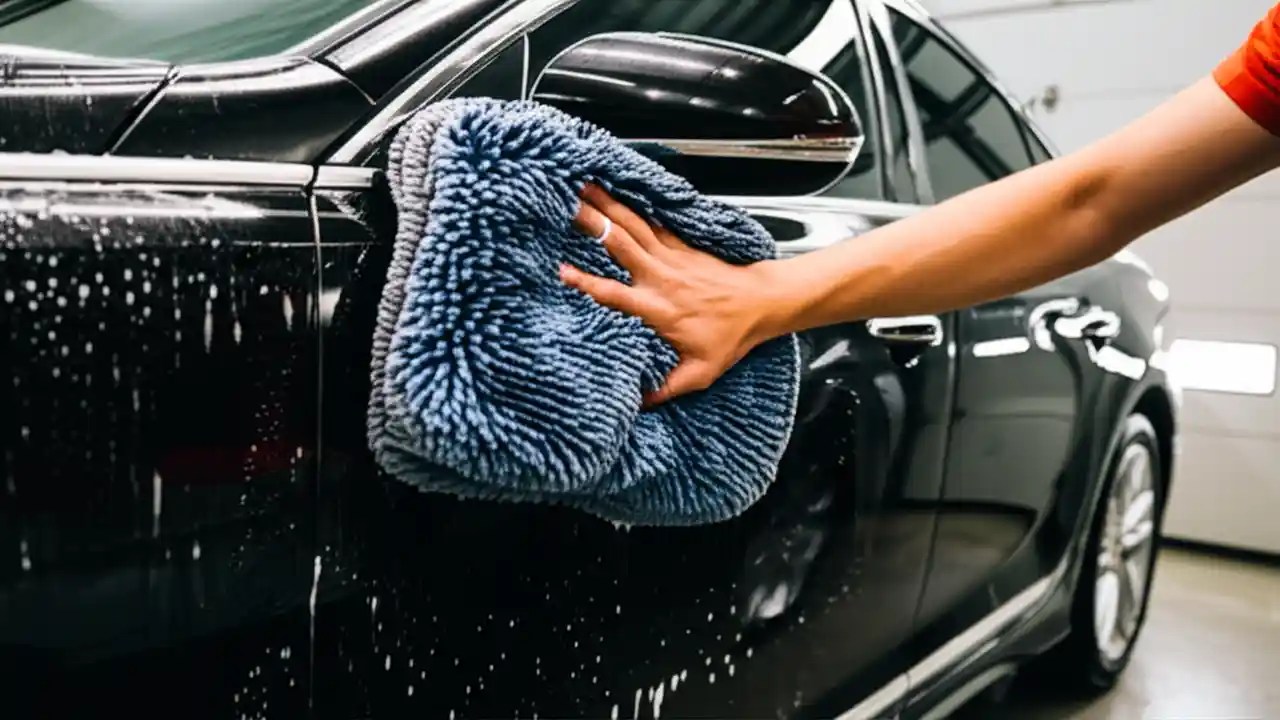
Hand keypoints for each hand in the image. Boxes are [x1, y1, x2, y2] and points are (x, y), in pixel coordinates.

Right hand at [561, 185, 782, 405]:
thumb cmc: (732, 338)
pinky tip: (617, 192)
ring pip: (634, 225)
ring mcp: (671, 257)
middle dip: (593, 223)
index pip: (614, 294)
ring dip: (608, 205)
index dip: (586, 283)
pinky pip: (653, 222)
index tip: (561, 271)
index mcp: (658, 309)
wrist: (763, 303)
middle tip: (566, 203)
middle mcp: (661, 278)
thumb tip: (635, 404)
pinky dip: (633, 206)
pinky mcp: (682, 246)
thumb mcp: (700, 373)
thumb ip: (665, 389)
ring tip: (584, 185)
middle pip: (620, 245)